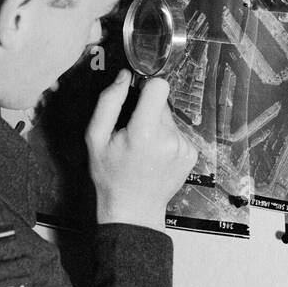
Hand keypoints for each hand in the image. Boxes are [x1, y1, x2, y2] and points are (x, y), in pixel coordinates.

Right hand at [86, 70, 197, 231]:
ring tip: (144, 148)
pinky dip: (166, 140)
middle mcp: (169, 139)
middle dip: (147, 111)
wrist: (134, 209)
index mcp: (145, 132)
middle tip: (133, 134)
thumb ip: (108, 102)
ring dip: (157, 126)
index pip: (159, 87)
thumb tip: (124, 77)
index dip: (146, 87)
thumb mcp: (96, 138)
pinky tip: (155, 156)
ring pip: (170, 118)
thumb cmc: (111, 176)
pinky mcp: (191, 154)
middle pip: (162, 103)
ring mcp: (183, 147)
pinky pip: (178, 133)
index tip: (138, 97)